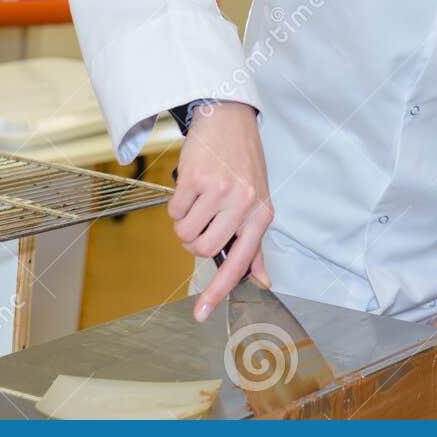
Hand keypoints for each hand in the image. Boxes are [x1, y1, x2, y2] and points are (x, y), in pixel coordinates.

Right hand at [170, 100, 273, 321]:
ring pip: (185, 233)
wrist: (230, 121)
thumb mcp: (259, 202)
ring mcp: (220, 191)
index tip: (201, 315)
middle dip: (195, 242)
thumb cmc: (244, 165)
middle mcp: (244, 204)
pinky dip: (177, 206)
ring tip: (200, 201)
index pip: (240, 262)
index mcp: (262, 215)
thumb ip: (256, 244)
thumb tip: (262, 281)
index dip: (218, 291)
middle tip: (203, 222)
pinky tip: (192, 188)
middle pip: (203, 250)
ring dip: (185, 223)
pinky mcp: (195, 179)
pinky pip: (174, 213)